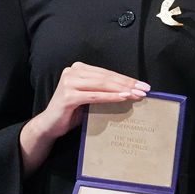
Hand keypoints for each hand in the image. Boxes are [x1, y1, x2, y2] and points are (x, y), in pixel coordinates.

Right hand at [20, 62, 148, 174]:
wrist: (50, 125)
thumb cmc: (72, 111)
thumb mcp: (90, 97)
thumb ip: (104, 90)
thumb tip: (131, 91)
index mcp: (79, 68)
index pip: (107, 73)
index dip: (126, 78)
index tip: (143, 85)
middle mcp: (72, 71)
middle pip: (106, 77)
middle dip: (128, 83)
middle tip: (144, 90)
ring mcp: (69, 82)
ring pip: (101, 85)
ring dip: (122, 89)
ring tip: (137, 95)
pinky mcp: (67, 96)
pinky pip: (94, 96)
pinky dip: (110, 97)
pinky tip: (123, 98)